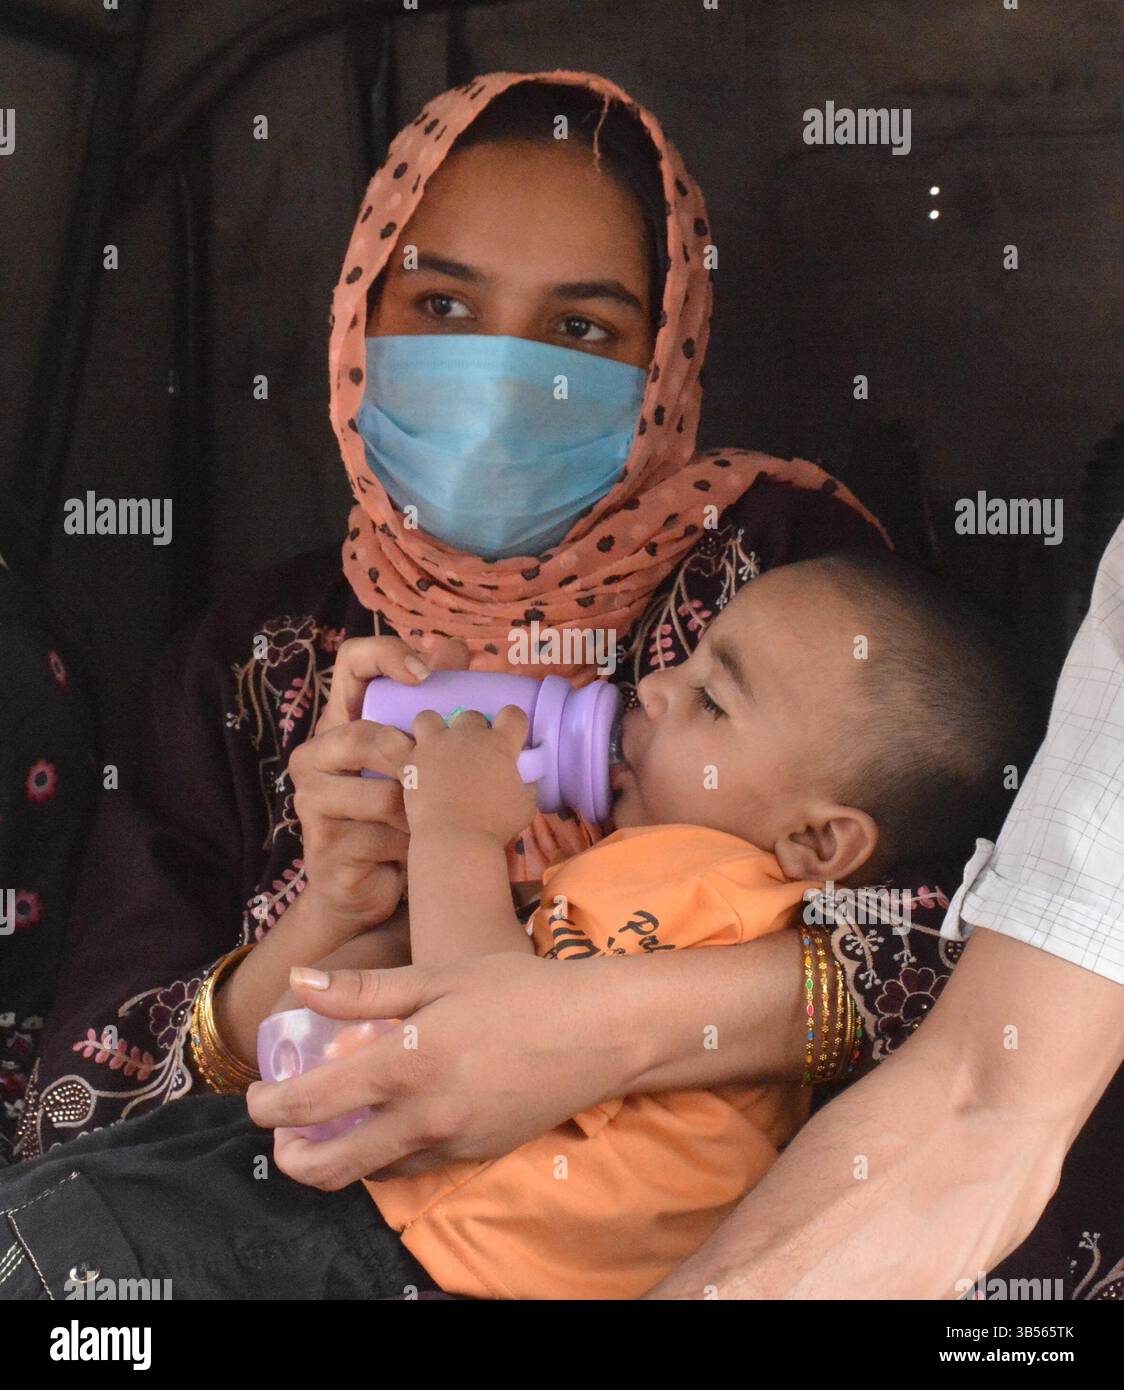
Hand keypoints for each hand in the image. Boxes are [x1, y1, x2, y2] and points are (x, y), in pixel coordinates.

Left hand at [246, 953, 638, 1189]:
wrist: (599, 1032)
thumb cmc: (519, 991)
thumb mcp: (439, 976)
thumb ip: (364, 991)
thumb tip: (300, 981)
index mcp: (407, 1065)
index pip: (313, 1103)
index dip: (270, 1106)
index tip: (257, 1096)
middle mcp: (424, 1117)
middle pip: (330, 1167)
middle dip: (291, 1157)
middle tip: (282, 1132)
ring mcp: (453, 1144)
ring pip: (371, 1175)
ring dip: (336, 1161)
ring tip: (330, 1127)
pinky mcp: (477, 1155)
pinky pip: (415, 1167)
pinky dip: (385, 1155)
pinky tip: (389, 1121)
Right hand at [286, 634, 469, 938]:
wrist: (365, 886)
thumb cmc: (393, 813)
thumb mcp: (412, 759)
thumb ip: (430, 706)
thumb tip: (456, 648)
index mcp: (338, 723)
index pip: (351, 663)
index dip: (386, 656)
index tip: (425, 676)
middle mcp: (314, 757)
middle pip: (361, 736)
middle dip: (409, 758)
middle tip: (440, 778)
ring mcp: (310, 804)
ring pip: (382, 797)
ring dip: (420, 815)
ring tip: (434, 826)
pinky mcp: (324, 849)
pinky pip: (384, 840)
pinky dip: (414, 848)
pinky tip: (417, 855)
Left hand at [397, 706, 536, 843]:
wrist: (456, 839)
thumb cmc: (495, 826)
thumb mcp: (525, 808)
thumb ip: (527, 787)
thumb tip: (527, 780)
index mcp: (499, 744)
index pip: (513, 715)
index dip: (514, 723)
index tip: (512, 738)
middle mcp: (467, 736)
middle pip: (472, 715)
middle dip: (474, 731)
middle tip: (473, 756)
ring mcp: (435, 745)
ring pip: (429, 717)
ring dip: (433, 730)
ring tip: (434, 749)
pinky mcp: (410, 760)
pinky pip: (391, 740)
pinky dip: (391, 742)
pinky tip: (396, 749)